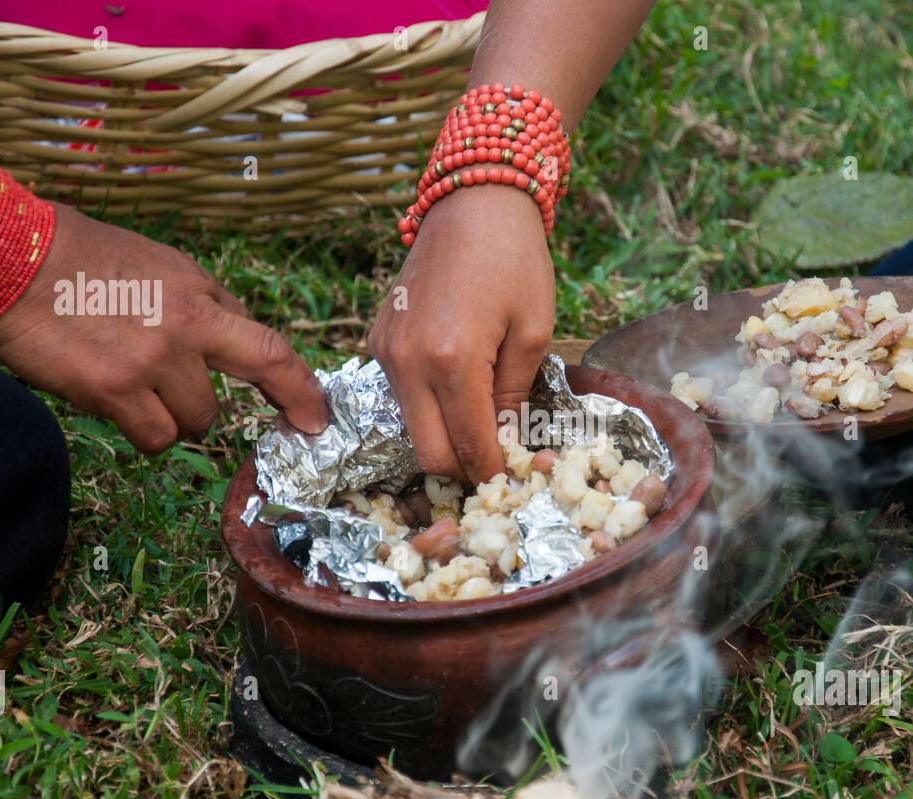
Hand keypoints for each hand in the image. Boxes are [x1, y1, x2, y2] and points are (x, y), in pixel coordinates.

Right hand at [0, 205, 328, 453]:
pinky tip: (111, 400)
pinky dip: (139, 429)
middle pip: (222, 404)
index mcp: (201, 297)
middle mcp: (185, 331)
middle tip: (170, 393)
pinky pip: (152, 437)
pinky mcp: (112, 390)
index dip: (300, 391)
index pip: (270, 351)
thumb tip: (238, 336)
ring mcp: (150, 363)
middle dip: (203, 407)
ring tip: (126, 382)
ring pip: (188, 424)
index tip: (317, 419)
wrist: (12, 254)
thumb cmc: (84, 256)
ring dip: (166, 416)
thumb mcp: (163, 264)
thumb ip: (206, 303)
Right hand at [370, 186, 554, 482]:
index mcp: (452, 361)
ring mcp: (386, 351)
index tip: (511, 482)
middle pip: (427, 453)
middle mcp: (408, 362)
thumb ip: (514, 396)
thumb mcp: (533, 333)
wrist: (473, 203)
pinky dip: (427, 407)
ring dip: (443, 437)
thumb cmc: (515, 261)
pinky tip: (456, 391)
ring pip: (410, 428)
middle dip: (462, 468)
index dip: (491, 473)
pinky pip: (399, 395)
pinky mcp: (379, 340)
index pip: (467, 446)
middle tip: (495, 464)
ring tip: (480, 426)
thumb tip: (505, 445)